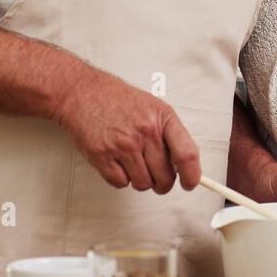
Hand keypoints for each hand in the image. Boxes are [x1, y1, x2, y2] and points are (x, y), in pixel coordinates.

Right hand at [55, 69, 200, 193]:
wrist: (83, 93)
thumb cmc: (119, 101)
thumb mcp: (154, 108)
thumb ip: (170, 134)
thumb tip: (185, 165)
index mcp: (162, 118)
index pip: (186, 154)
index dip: (192, 175)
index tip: (190, 183)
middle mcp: (145, 132)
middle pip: (165, 177)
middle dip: (163, 183)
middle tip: (158, 178)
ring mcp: (123, 145)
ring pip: (143, 184)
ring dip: (141, 180)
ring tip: (133, 163)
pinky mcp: (102, 156)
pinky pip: (120, 184)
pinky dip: (120, 178)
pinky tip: (117, 161)